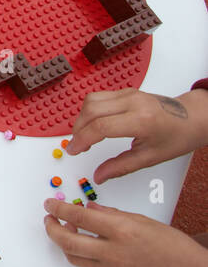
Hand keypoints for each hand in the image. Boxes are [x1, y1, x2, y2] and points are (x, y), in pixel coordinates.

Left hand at [43, 199, 207, 266]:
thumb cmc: (175, 248)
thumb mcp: (144, 221)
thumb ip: (113, 214)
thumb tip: (90, 209)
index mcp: (121, 231)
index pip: (79, 217)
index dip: (59, 209)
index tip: (50, 204)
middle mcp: (113, 252)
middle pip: (68, 241)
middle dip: (52, 228)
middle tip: (49, 219)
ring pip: (74, 257)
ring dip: (64, 244)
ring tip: (67, 231)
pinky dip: (82, 256)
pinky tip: (86, 247)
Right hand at [68, 88, 207, 183]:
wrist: (193, 118)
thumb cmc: (178, 136)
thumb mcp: (150, 157)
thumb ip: (120, 167)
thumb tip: (99, 175)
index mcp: (141, 120)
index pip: (100, 127)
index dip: (81, 140)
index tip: (74, 150)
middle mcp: (133, 102)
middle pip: (91, 110)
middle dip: (77, 130)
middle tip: (76, 146)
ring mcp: (129, 94)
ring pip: (91, 100)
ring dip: (81, 118)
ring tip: (84, 135)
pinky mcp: (126, 91)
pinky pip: (99, 97)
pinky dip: (90, 111)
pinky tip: (93, 123)